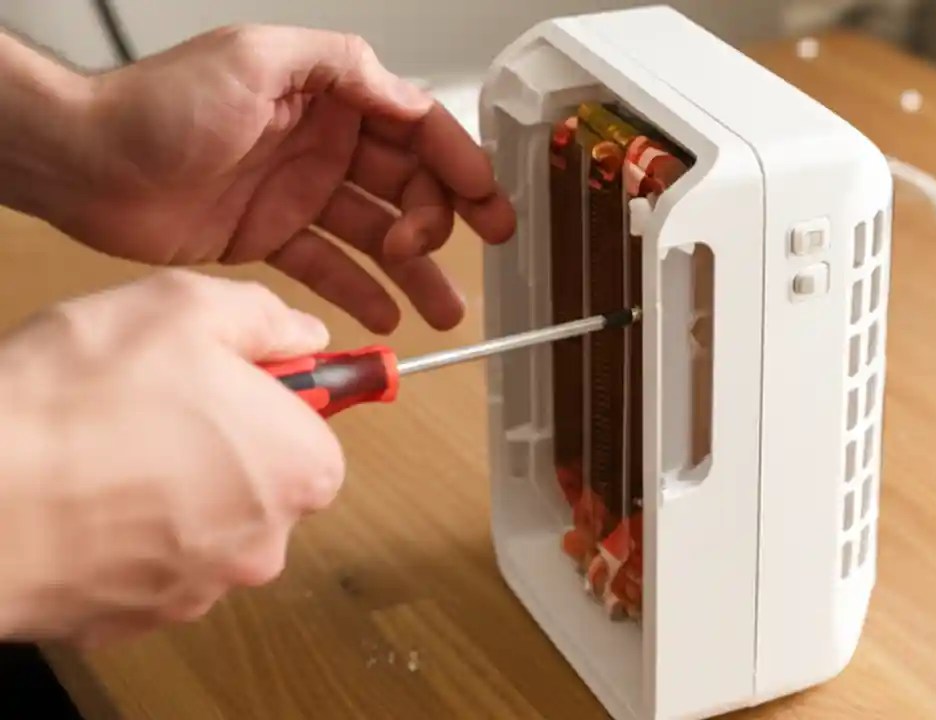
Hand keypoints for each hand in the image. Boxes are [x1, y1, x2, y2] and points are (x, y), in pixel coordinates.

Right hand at [0, 270, 342, 647]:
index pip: (313, 439)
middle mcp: (266, 545)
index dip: (269, 406)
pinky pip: (138, 569)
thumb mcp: (184, 307)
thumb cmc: (88, 393)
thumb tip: (306, 335)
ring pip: (198, 531)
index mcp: (301, 470)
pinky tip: (71, 501)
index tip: (220, 383)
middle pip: (258, 489)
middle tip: (146, 407)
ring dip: (162, 496)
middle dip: (216, 449)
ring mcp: (197, 593)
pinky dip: (113, 539)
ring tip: (97, 451)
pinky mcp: (129, 623)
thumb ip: (265, 318)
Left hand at [26, 25, 514, 333]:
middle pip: (407, 187)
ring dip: (417, 270)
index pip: (415, 130)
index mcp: (327, 98)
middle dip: (445, 221)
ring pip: (376, 236)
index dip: (458, 163)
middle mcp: (320, 146)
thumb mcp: (256, 57)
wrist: (86, 162)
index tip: (486, 200)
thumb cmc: (157, 103)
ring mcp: (297, 194)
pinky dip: (360, 293)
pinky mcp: (269, 238)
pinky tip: (388, 314)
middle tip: (470, 252)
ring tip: (447, 309)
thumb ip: (342, 67)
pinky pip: (329, 268)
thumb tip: (406, 94)